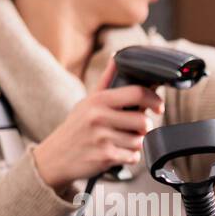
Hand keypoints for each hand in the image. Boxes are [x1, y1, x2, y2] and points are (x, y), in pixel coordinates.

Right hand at [32, 57, 163, 195]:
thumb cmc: (76, 127)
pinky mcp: (105, 156)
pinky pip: (133, 156)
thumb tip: (117, 59)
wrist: (56, 156)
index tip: (158, 106)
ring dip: (135, 144)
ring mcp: (102, 137)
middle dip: (144, 128)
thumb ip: (106, 82)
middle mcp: (99, 116)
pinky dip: (129, 156)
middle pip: (143, 121)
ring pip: (140, 141)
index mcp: (98, 100)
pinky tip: (116, 152)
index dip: (154, 100)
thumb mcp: (87, 102)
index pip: (137, 93)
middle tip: (135, 129)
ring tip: (121, 141)